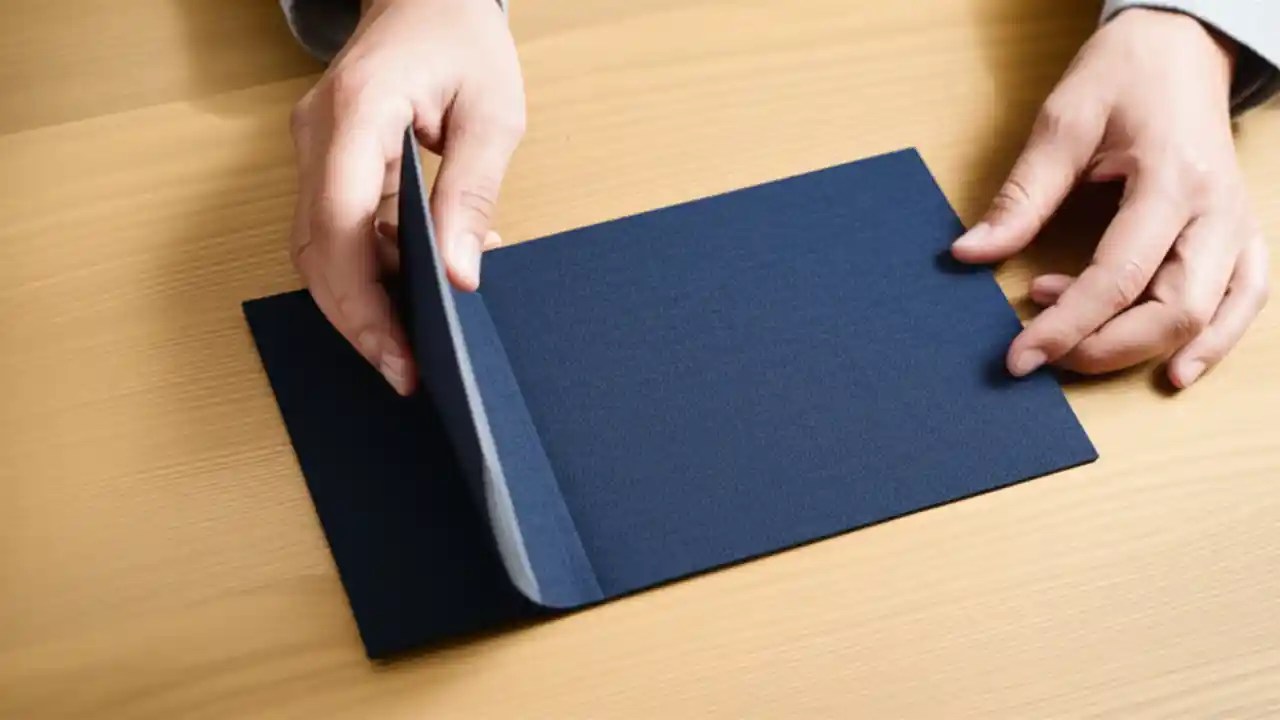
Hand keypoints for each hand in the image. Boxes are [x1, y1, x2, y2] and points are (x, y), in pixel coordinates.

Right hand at [289, 0, 524, 394]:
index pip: (340, 222)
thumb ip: (473, 196)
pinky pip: (338, 231)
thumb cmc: (463, 41)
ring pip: (320, 249)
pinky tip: (420, 287)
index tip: (402, 356)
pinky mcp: (326, 163)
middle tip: (408, 373)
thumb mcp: (493, 116)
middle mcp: (317, 134)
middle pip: (318, 250)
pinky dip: (373, 269)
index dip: (364, 302)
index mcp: (357, 112)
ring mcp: (313, 149)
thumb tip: (461, 276)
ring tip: (420, 343)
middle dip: (359, 321)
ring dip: (364, 302)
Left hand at [952, 8, 1268, 387]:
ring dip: (1146, 348)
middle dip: (1103, 347)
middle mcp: (1216, 209)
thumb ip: (1021, 197)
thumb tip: (969, 254)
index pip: (1118, 277)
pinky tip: (1176, 370)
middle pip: (1174, 309)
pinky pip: (1245, 300)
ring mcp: (1237, 223)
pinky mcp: (1242, 232)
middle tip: (1041, 352)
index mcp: (1172, 179)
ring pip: (1210, 314)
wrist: (1179, 45)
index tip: (1018, 356)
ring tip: (1082, 356)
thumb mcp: (1062, 124)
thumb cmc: (1123, 75)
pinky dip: (1215, 341)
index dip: (1065, 326)